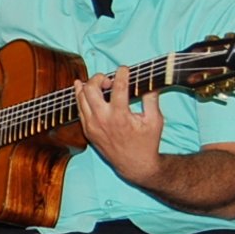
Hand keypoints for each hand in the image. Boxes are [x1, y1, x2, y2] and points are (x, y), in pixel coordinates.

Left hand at [75, 64, 164, 185]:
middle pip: (90, 88)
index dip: (121, 73)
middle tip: (109, 80)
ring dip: (88, 86)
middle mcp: (102, 119)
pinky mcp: (87, 130)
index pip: (117, 87)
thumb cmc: (147, 142)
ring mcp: (91, 126)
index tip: (124, 68)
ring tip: (99, 84)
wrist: (134, 165)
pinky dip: (82, 98)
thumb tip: (149, 82)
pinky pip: (79, 109)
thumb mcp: (155, 120)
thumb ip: (151, 99)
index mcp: (119, 116)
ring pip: (80, 98)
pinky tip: (85, 91)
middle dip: (99, 78)